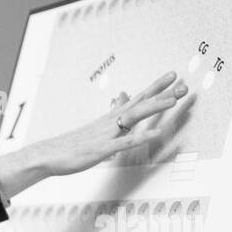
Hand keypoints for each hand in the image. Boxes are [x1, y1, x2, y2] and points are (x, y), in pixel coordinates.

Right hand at [0, 71, 188, 199]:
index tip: (173, 76)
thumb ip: (111, 114)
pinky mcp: (101, 149)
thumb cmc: (71, 145)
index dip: (156, 86)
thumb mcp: (95, 128)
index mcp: (111, 118)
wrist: (48, 155)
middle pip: (140, 103)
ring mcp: (107, 134)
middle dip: (163, 93)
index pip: (137, 98)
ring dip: (154, 107)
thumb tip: (120, 101)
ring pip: (134, 117)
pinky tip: (156, 134)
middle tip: (183, 84)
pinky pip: (125, 143)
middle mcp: (111, 122)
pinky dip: (142, 138)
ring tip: (173, 100)